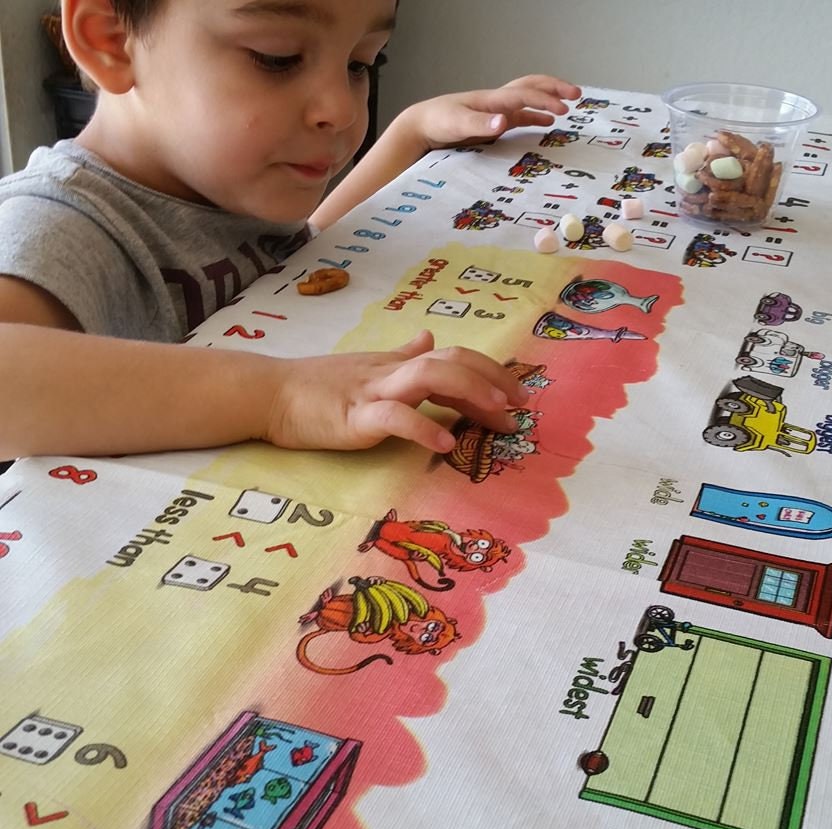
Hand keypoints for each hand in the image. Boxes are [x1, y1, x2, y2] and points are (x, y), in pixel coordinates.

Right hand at [264, 330, 530, 453]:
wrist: (269, 393)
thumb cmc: (317, 386)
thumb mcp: (368, 366)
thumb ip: (401, 356)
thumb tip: (428, 338)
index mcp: (398, 363)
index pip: (455, 358)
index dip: (491, 373)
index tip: (517, 397)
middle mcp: (393, 371)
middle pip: (453, 362)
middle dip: (494, 382)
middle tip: (521, 409)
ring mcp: (374, 392)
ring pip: (430, 377)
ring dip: (470, 393)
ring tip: (497, 415)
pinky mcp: (354, 417)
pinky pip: (394, 417)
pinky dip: (422, 427)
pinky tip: (444, 444)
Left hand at [405, 75, 582, 151]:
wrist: (422, 126)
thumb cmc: (437, 122)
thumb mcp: (457, 124)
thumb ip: (480, 124)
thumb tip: (504, 122)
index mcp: (492, 100)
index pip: (524, 95)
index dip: (545, 100)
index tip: (562, 108)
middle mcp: (497, 102)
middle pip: (531, 87)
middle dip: (554, 89)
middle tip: (576, 95)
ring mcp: (496, 111)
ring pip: (528, 98)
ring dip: (548, 99)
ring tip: (568, 106)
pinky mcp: (493, 122)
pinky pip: (521, 115)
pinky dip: (536, 116)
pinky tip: (547, 123)